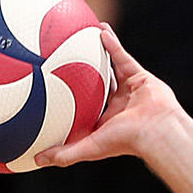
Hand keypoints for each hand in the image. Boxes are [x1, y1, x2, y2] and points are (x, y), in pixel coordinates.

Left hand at [36, 26, 183, 167]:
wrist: (156, 130)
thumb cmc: (126, 141)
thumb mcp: (88, 147)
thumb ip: (63, 154)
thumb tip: (36, 160)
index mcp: (104, 122)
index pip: (83, 111)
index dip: (70, 102)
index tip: (53, 92)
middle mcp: (116, 106)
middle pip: (95, 86)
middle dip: (83, 74)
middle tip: (66, 60)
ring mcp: (128, 90)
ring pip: (110, 68)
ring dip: (98, 54)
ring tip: (84, 38)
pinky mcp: (139, 77)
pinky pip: (123, 57)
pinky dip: (113, 44)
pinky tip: (100, 31)